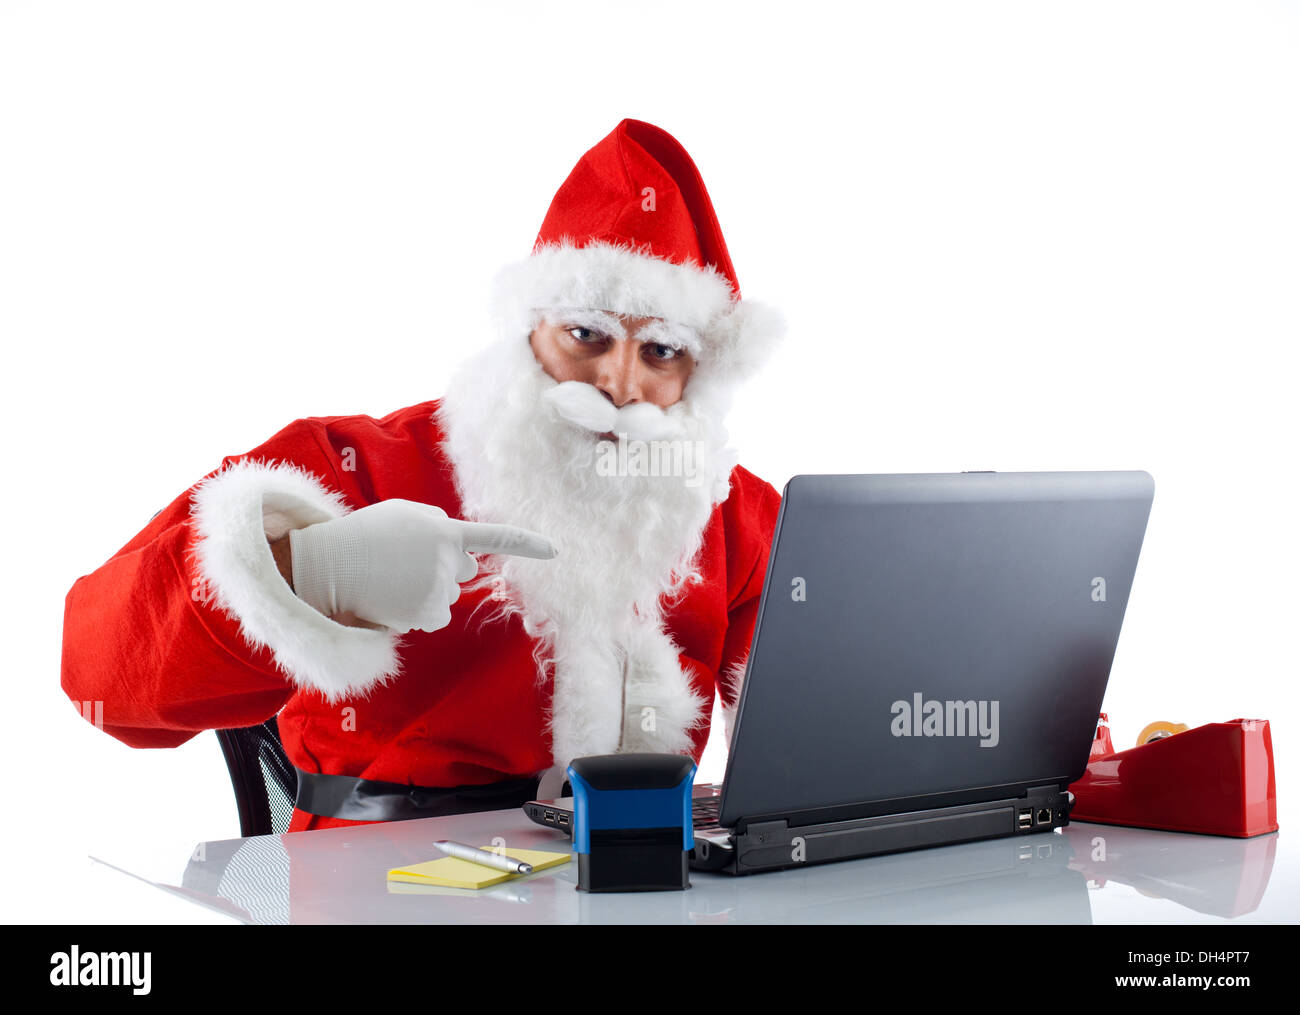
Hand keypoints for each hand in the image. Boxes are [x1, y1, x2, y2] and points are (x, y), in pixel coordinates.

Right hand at [288, 499, 554, 632]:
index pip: (495, 538)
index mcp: (445, 531)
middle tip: (405, 561)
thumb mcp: (405, 515)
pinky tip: (394, 599)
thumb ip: (441, 527)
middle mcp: (449, 561)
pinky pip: (435, 617)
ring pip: (447, 596)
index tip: (556, 551)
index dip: (527, 545)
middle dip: (444, 568)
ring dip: (425, 591)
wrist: (330, 566)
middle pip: (464, 570)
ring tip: (391, 579)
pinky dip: (417, 612)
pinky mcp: (427, 615)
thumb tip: (466, 555)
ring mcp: (439, 590)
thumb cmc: (366, 536)